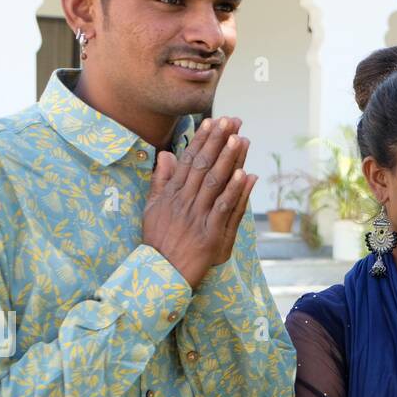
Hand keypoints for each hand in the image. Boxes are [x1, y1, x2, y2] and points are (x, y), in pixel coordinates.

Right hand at [143, 116, 256, 287]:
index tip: (212, 121)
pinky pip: (224, 209)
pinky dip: (235, 191)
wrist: (159, 276)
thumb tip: (165, 154)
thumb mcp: (152, 209)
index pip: (188, 161)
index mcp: (171, 195)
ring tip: (240, 139)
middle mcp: (184, 202)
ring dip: (229, 160)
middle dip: (218, 141)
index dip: (201, 140)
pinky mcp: (210, 234)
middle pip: (203, 166)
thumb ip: (160, 181)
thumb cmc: (157, 241)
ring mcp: (197, 217)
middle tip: (231, 120)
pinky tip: (245, 175)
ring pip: (214, 183)